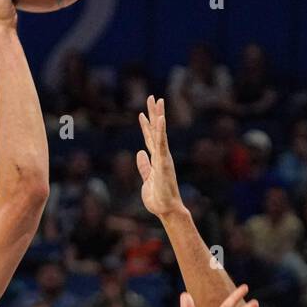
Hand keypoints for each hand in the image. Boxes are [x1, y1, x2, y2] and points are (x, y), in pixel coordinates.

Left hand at [136, 95, 184, 216]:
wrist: (166, 209)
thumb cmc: (158, 198)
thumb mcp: (146, 180)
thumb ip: (144, 167)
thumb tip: (140, 153)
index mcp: (156, 160)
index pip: (150, 139)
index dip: (146, 126)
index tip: (142, 113)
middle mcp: (161, 156)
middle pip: (156, 131)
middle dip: (153, 114)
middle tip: (152, 97)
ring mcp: (163, 157)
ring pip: (160, 132)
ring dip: (158, 115)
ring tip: (157, 100)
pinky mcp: (163, 161)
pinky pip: (161, 143)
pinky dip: (161, 130)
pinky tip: (160, 118)